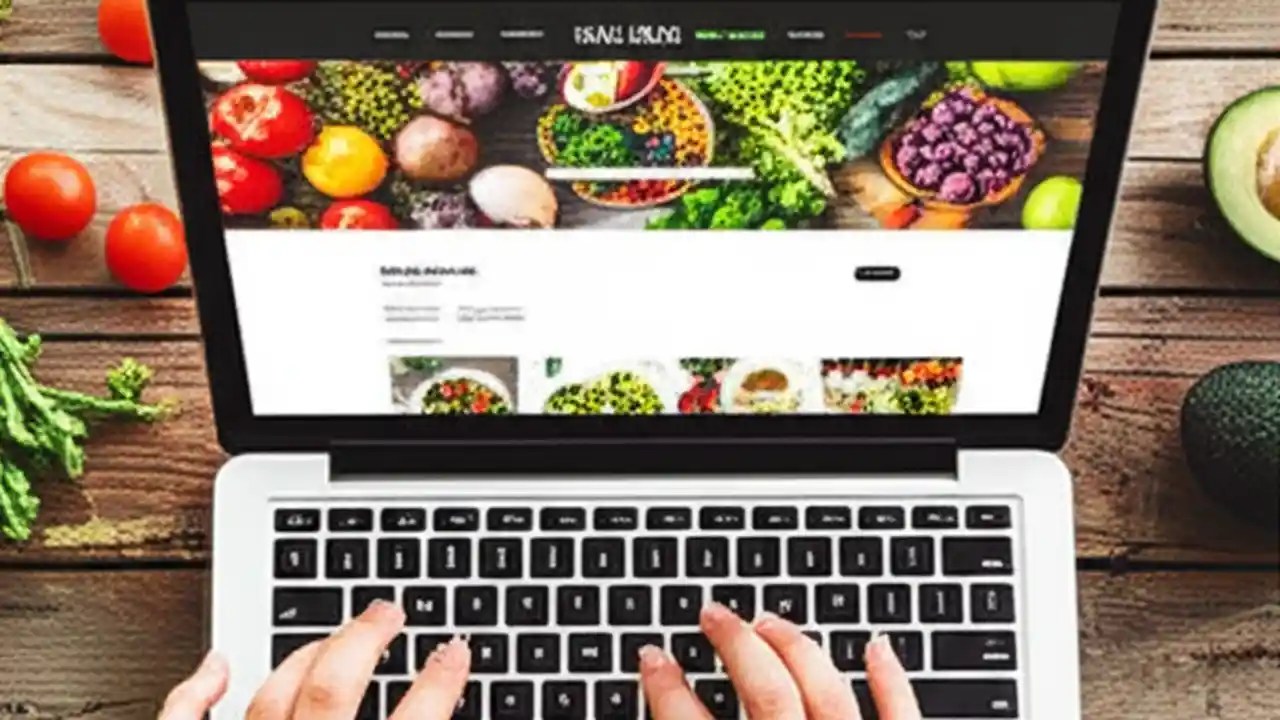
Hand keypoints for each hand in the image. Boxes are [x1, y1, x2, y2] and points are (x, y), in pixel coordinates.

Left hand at [157, 600, 470, 719]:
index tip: (455, 649)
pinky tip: (217, 663)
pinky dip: (196, 691)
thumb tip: (438, 713)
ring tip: (329, 636)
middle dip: (365, 640)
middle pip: (333, 690)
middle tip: (387, 611)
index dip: (441, 682)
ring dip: (303, 657)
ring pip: (270, 697)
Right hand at [640, 602, 922, 719]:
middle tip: (713, 614)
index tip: (654, 657)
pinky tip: (877, 646)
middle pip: (764, 691)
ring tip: (770, 622)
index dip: (665, 688)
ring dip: (795, 650)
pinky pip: (901, 716)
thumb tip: (677, 713)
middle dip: (734, 645)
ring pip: (824, 693)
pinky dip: (891, 679)